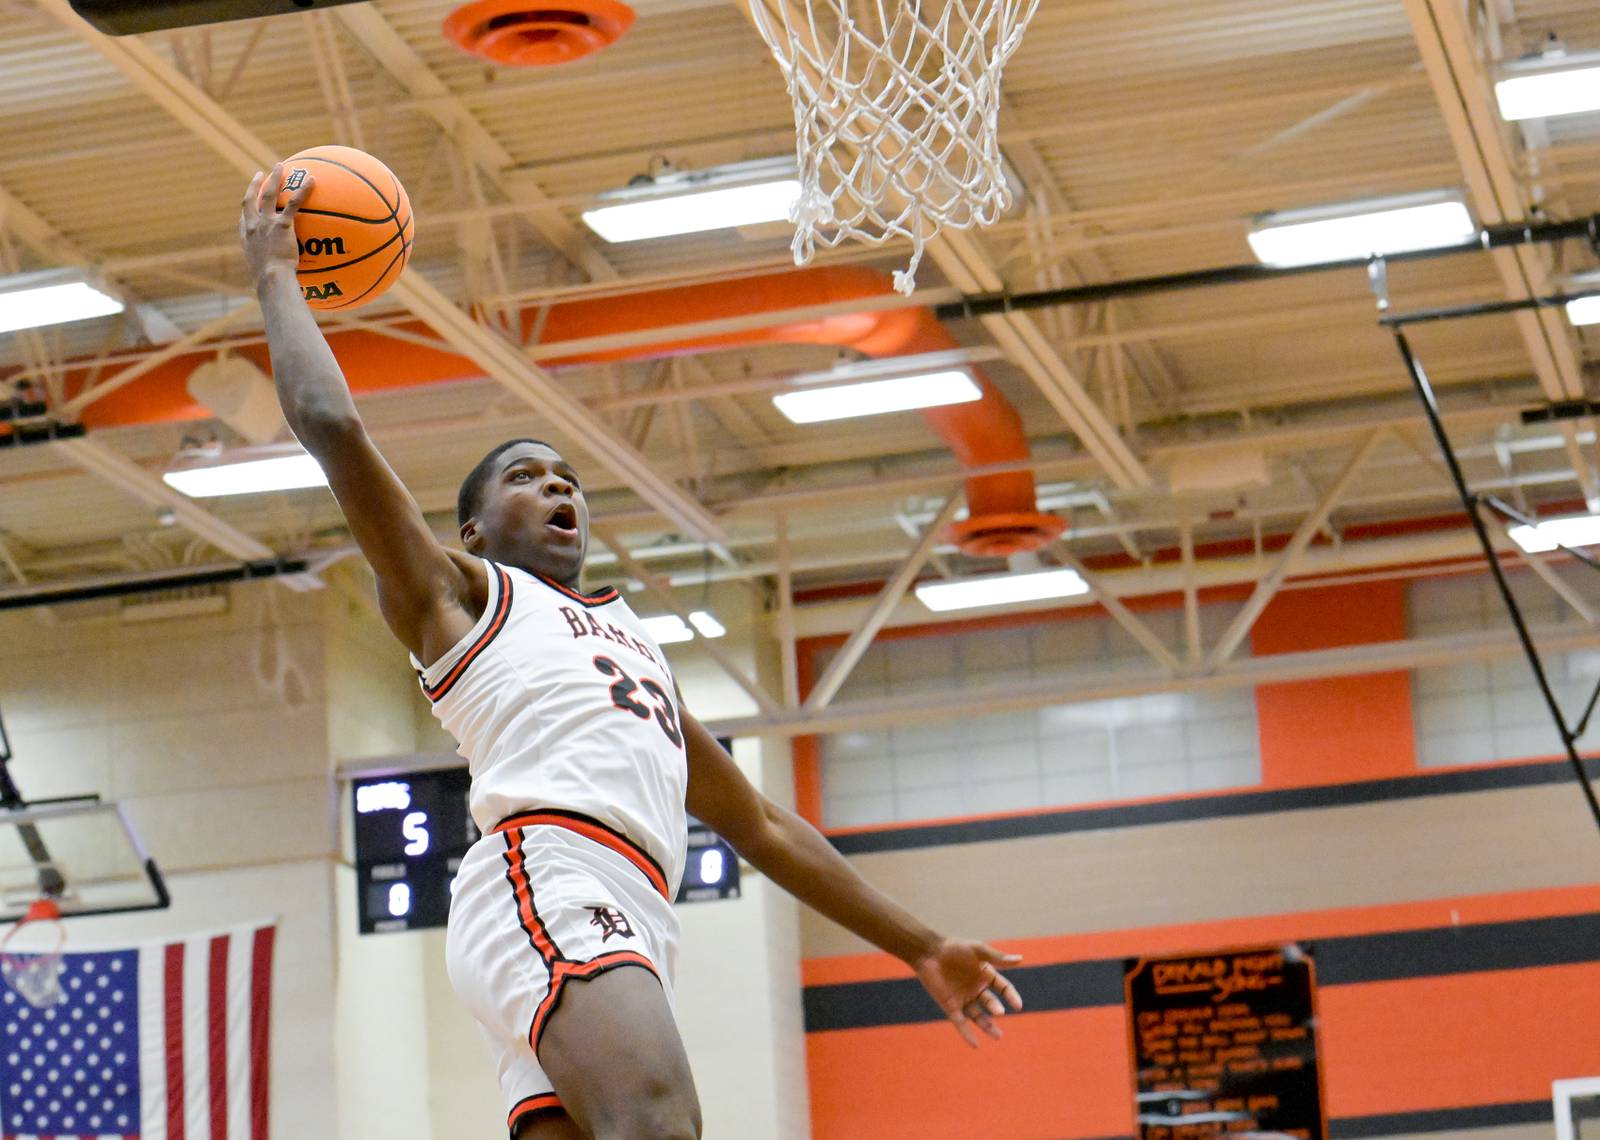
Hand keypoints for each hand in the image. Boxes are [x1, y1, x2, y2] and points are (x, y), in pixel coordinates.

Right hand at [239, 162, 310, 285]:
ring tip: (280, 165)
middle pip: (252, 198)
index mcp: (247, 237)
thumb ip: (272, 268)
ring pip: (269, 194)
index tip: (250, 199)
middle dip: (256, 184)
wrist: (270, 279)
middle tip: (261, 174)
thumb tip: (283, 278)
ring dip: (274, 178)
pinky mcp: (281, 225)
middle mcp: (253, 226)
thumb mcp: (265, 274)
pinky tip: (312, 181)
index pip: (244, 218)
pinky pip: (294, 203)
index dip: (248, 207)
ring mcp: (266, 223)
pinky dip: (303, 190)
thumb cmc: (270, 282)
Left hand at [913, 939, 1022, 1046]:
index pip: (1003, 989)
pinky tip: (975, 1045)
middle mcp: (976, 989)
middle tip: (999, 1012)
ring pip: (978, 1016)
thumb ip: (998, 958)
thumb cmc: (954, 948)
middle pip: (992, 1003)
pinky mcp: (950, 1006)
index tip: (1018, 1006)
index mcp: (985, 975)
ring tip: (998, 1037)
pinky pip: (961, 1022)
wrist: (929, 952)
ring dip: (987, 1026)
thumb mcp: (978, 950)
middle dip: (996, 1009)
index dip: (1011, 997)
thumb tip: (1021, 959)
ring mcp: (964, 999)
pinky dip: (967, 1034)